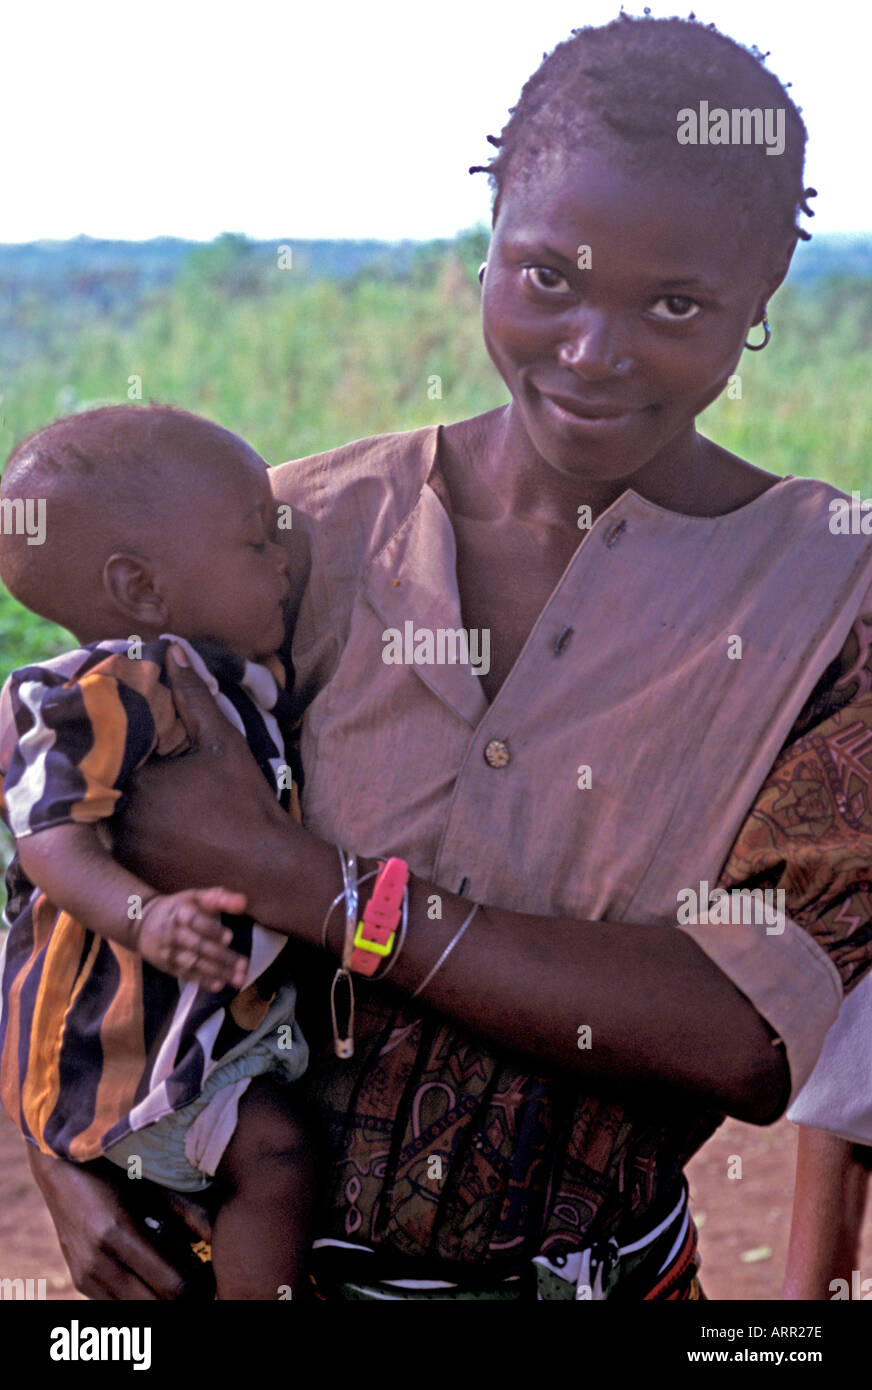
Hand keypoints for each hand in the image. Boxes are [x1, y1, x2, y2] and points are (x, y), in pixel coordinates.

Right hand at [25, 1145, 196, 1299]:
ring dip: (159, 1300)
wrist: (62, 1170)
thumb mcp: (151, 1183)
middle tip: (202, 1282)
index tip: (211, 1275)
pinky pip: (116, 1306)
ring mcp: (85, 1275)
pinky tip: (153, 1280)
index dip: (197, 1287)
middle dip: (182, 1297)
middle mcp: (97, 1259)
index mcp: (118, 1232)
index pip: (170, 1285)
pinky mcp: (80, 1282)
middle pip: (155, 1304)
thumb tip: (216, 1236)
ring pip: (135, 1310)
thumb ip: (185, 1210)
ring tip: (179, 1282)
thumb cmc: (115, 1169)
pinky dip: (138, 1298)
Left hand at [111, 647, 291, 900]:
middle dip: (119, 773)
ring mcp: (124, 851)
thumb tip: (174, 650)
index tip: (134, 737)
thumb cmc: (246, 801)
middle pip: (107, 784)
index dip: (122, 742)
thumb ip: (194, 696)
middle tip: (152, 772)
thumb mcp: (223, 742)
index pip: (111, 750)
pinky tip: (160, 831)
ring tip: (156, 801)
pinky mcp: (133, 876)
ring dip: (122, 805)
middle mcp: (120, 816)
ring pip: (111, 816)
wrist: (266, 870)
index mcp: (138, 778)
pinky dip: (132, 837)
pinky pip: (120, 849)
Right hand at [135, 887, 248, 991]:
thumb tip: (243, 902)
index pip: (194, 921)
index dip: (211, 929)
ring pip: (194, 963)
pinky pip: (187, 975)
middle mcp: (173, 932)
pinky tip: (219, 985)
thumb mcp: (196, 897)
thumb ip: (220, 898)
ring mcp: (169, 951)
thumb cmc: (180, 908)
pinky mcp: (168, 966)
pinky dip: (203, 981)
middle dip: (222, 957)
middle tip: (244, 965)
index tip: (230, 937)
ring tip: (239, 979)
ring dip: (217, 972)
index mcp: (180, 911)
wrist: (142, 923)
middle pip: (198, 946)